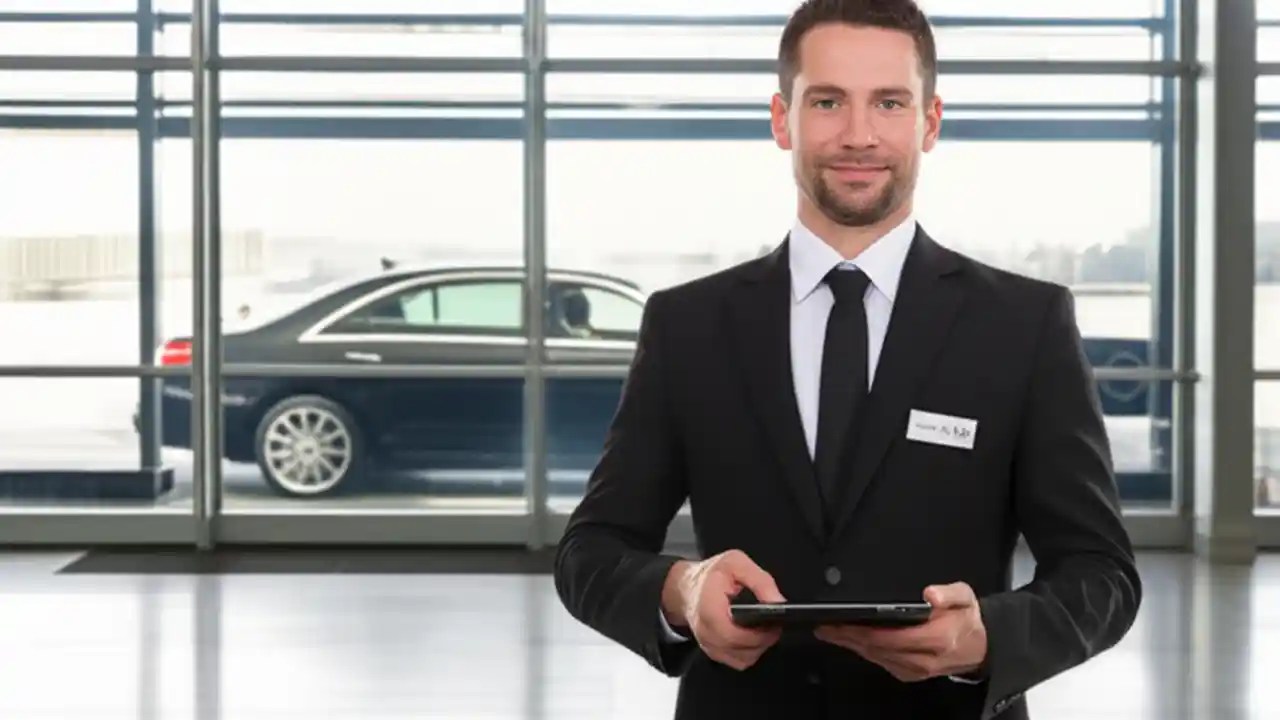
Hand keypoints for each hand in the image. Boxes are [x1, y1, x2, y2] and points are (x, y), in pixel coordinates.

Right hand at [661, 550, 785, 670]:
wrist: (686, 588)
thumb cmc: (711, 576)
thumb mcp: (736, 563)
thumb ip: (760, 581)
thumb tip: (779, 602)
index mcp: (710, 610)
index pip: (735, 635)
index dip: (759, 633)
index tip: (773, 622)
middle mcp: (707, 633)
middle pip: (743, 650)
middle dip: (764, 639)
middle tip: (773, 623)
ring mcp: (709, 646)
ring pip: (744, 659)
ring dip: (758, 646)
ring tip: (763, 627)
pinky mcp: (714, 653)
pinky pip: (739, 661)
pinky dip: (750, 651)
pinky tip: (752, 634)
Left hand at [814, 582, 987, 682]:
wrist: (982, 646)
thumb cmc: (967, 618)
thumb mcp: (965, 597)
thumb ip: (949, 594)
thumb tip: (930, 594)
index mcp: (936, 639)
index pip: (890, 638)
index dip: (862, 631)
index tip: (840, 623)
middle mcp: (924, 660)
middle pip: (877, 650)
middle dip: (848, 639)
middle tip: (824, 627)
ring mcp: (917, 671)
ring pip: (877, 659)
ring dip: (852, 646)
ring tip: (831, 633)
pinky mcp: (912, 675)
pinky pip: (883, 663)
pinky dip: (865, 652)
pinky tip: (851, 642)